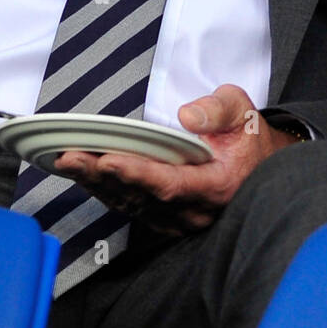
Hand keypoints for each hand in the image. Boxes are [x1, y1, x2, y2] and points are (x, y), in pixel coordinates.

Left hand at [50, 84, 302, 236]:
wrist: (260, 170)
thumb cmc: (248, 138)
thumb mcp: (243, 111)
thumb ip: (218, 109)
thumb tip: (187, 115)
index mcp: (216, 185)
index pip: (171, 183)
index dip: (138, 173)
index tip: (109, 159)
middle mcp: (194, 210)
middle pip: (141, 196)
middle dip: (102, 176)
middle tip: (69, 157)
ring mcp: (179, 218)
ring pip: (131, 204)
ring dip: (96, 185)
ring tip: (66, 162)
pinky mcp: (166, 217)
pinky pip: (131, 207)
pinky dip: (105, 191)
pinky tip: (84, 176)